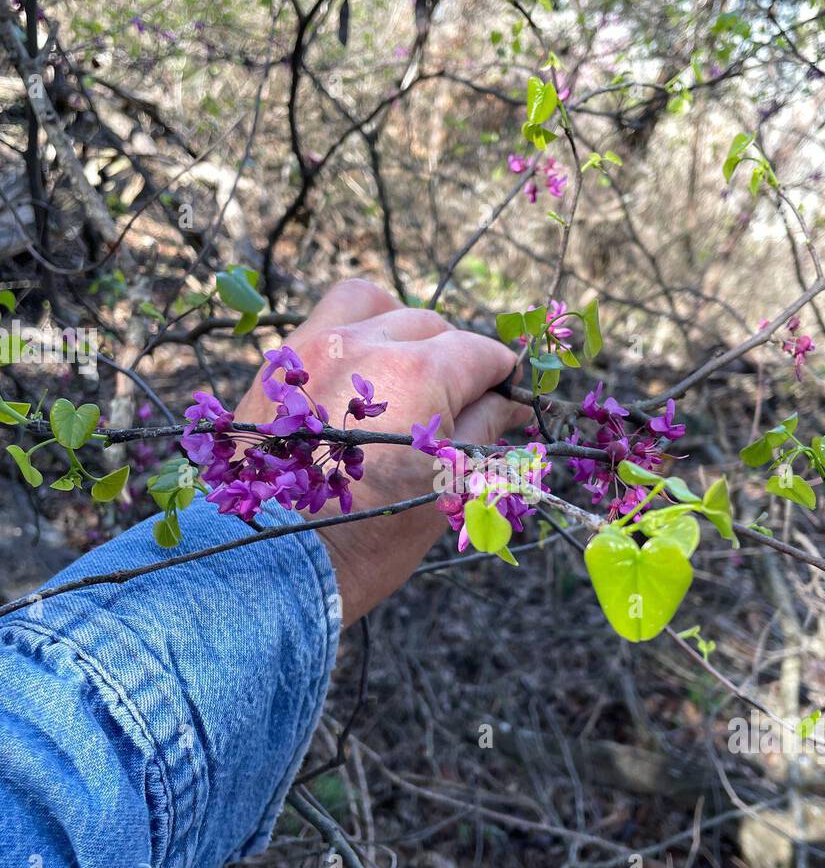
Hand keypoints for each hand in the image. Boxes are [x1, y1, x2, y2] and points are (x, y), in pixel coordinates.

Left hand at [235, 279, 531, 626]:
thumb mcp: (443, 486)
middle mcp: (368, 344)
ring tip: (405, 371)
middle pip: (432, 326)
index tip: (504, 399)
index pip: (480, 353)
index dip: (500, 378)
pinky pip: (327, 317)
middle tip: (456, 402)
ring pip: (377, 305)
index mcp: (418, 374)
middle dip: (454, 358)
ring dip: (401, 329)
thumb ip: (481, 430)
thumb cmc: (367, 537)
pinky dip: (353, 332)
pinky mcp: (281, 361)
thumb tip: (508, 404)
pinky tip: (360, 372)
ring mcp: (317, 346)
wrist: (272, 562)